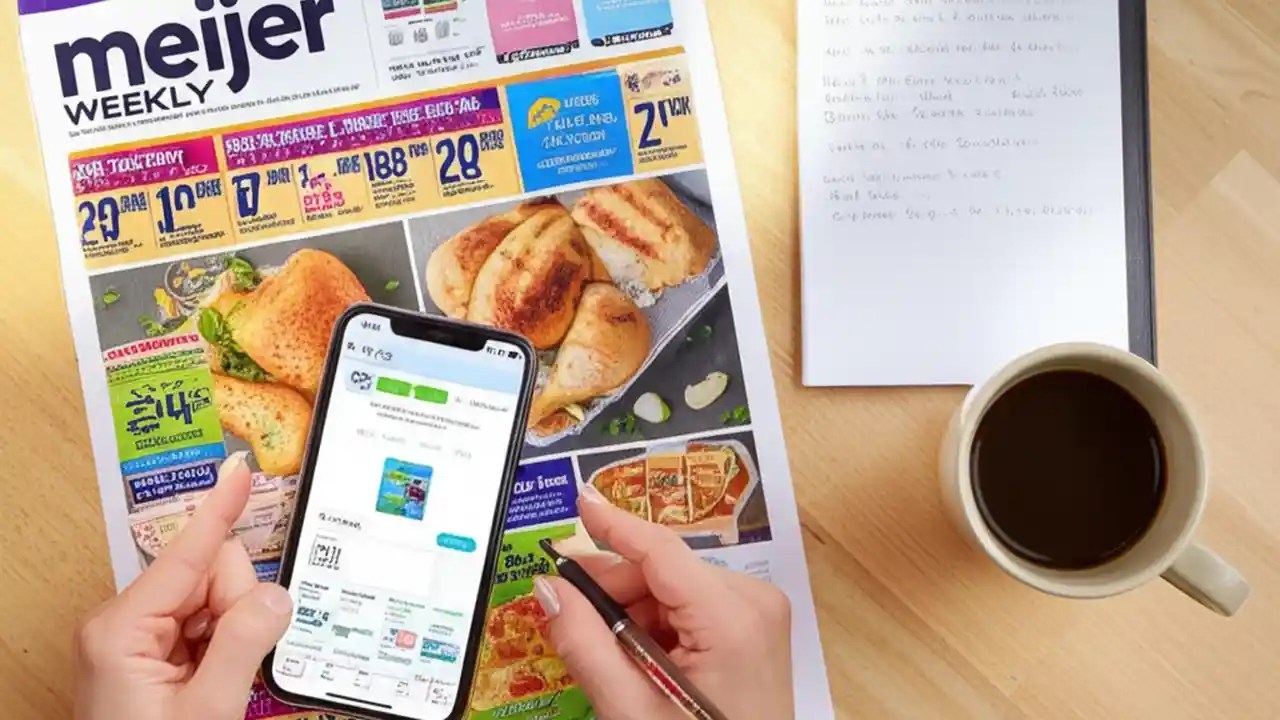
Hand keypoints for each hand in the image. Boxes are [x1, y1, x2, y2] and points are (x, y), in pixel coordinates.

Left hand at [74, 453, 293, 719]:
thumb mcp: (207, 710)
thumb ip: (245, 645)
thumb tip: (276, 594)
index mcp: (123, 629)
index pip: (187, 555)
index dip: (220, 510)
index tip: (238, 468)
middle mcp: (124, 624)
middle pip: (212, 575)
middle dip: (237, 608)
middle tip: (231, 668)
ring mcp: (138, 639)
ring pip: (218, 600)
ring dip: (233, 632)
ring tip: (216, 686)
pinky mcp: (153, 654)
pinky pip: (210, 624)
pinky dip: (225, 644)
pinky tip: (216, 680)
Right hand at [535, 485, 794, 719]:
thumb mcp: (630, 709)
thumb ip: (585, 643)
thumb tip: (547, 587)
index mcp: (732, 620)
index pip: (661, 551)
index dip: (614, 525)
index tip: (579, 502)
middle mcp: (754, 603)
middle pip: (662, 570)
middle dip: (612, 592)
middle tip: (570, 620)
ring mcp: (759, 613)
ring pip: (671, 588)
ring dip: (633, 614)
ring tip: (616, 661)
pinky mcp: (754, 626)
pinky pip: (690, 606)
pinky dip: (657, 626)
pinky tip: (644, 662)